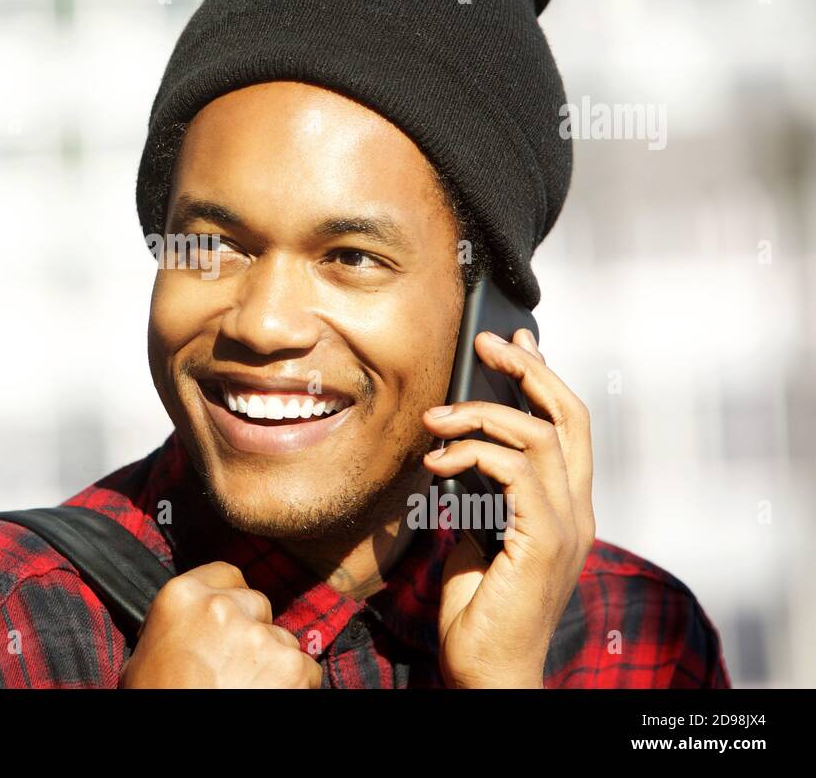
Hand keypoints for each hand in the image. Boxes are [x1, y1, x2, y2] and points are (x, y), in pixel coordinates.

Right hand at [118, 560, 322, 687]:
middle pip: (257, 604)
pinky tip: (267, 696)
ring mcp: (261, 636)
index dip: (230, 600)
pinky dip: (294, 685)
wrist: (182, 751)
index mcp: (182, 597)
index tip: (228, 620)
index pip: (225, 574)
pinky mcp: (293, 667)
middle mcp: (223, 607)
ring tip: (248, 687)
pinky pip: (305, 668)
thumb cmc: (159, 700)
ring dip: (272, 659)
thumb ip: (175, 626)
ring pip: (282, 638)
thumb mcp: (144, 657)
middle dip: (252, 630)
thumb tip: (187, 627)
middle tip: (235, 664)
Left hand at [421, 328, 594, 687]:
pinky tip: (438, 461)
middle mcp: (577, 511)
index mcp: (565, 507)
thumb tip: (454, 446)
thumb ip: (480, 491)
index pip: (567, 427)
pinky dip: (474, 454)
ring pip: (541, 436)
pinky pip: (516, 472)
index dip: (544, 378)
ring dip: (481, 415)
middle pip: (569, 417)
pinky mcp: (545, 542)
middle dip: (529, 369)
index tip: (514, 343)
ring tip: (435, 419)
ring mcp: (567, 527)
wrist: (487, 668)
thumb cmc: (478, 607)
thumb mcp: (477, 532)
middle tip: (487, 343)